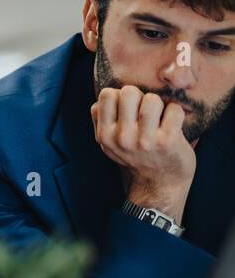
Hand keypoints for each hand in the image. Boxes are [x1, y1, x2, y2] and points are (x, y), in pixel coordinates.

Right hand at [90, 85, 194, 218]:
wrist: (159, 185)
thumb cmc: (136, 157)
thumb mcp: (109, 144)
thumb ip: (101, 122)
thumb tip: (103, 98)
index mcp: (105, 135)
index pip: (107, 95)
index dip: (120, 95)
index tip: (129, 108)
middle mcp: (122, 138)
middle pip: (129, 92)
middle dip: (140, 96)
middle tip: (146, 110)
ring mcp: (145, 140)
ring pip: (152, 99)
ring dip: (160, 104)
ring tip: (160, 117)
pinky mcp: (168, 142)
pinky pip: (174, 109)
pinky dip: (176, 113)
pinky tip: (173, 123)